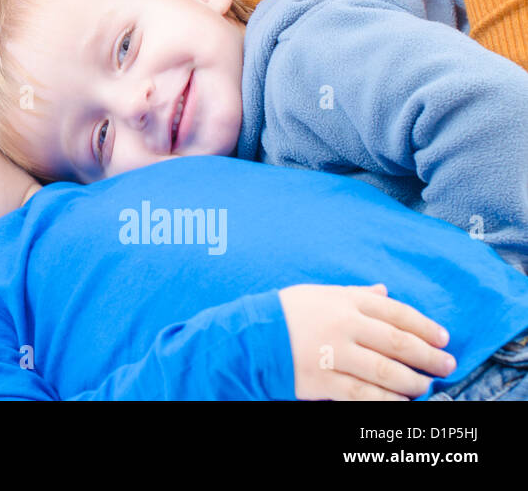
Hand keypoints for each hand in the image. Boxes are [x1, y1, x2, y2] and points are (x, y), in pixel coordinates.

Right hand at [278, 283, 455, 400]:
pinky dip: (386, 401)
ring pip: (386, 372)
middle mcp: (342, 325)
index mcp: (343, 301)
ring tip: (424, 387)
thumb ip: (354, 294)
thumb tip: (384, 291)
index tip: (443, 338)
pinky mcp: (322, 381)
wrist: (248, 337)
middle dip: (428, 356)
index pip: (396, 312)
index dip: (425, 326)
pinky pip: (363, 395)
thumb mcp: (319, 294)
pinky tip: (400, 403)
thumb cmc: (285, 314)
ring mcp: (332, 355)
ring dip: (413, 383)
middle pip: (398, 342)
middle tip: (446, 365)